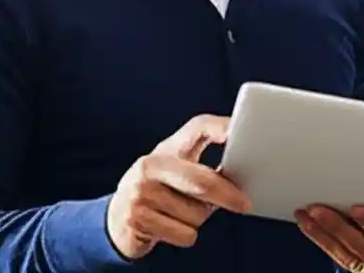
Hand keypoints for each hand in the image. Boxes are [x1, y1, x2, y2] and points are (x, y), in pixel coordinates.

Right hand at [106, 115, 251, 259]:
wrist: (118, 217)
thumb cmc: (159, 190)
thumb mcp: (177, 169)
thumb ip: (203, 166)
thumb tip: (240, 174)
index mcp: (167, 148)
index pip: (197, 128)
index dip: (219, 128)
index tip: (237, 132)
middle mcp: (150, 165)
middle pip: (202, 181)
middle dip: (228, 196)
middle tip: (245, 204)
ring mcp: (140, 192)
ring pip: (196, 214)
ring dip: (198, 220)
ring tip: (182, 213)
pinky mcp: (136, 219)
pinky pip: (184, 234)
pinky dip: (185, 235)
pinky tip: (171, 227)